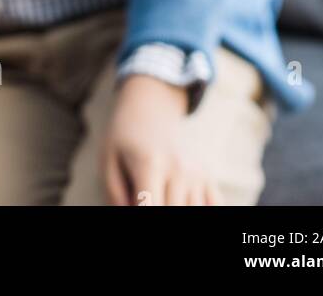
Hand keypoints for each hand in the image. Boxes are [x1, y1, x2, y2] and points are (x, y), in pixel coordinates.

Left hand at [102, 74, 220, 205]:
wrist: (150, 109)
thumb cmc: (125, 137)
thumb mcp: (108, 161)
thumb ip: (115, 195)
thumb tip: (128, 212)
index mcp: (150, 164)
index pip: (151, 208)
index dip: (140, 213)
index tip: (133, 202)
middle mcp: (179, 169)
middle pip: (172, 211)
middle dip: (156, 207)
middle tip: (143, 192)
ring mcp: (197, 173)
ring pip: (193, 211)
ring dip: (175, 207)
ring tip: (157, 191)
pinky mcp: (208, 177)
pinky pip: (214, 206)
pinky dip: (199, 206)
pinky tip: (180, 197)